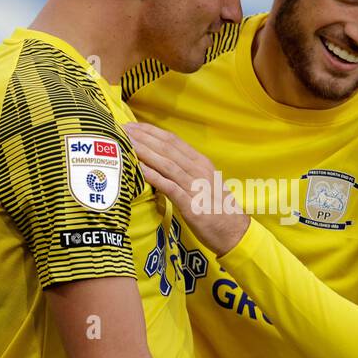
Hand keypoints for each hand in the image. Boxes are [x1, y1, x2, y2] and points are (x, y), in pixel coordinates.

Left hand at [121, 121, 248, 254]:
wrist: (234, 232)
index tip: (134, 125)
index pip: (173, 140)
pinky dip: (154, 177)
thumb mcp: (203, 183)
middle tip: (124, 129)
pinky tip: (140, 170)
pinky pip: (170, 187)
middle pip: (168, 148)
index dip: (152, 131)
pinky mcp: (192, 205)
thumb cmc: (215, 209)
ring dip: (145, 152)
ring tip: (127, 144)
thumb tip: (161, 162)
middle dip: (144, 137)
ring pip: (167, 164)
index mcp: (201, 162)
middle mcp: (199, 170)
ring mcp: (196, 187)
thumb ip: (185, 171)